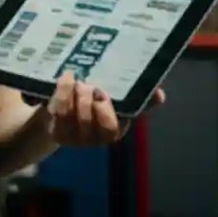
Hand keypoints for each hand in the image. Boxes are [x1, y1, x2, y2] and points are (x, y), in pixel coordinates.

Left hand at [44, 71, 166, 146]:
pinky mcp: (57, 132)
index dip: (106, 111)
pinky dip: (61, 93)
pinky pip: (58, 112)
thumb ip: (137, 96)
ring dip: (72, 94)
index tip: (103, 92)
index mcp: (114, 130)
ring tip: (74, 78)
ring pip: (72, 117)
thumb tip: (160, 94)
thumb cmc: (94, 102)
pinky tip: (65, 79)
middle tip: (87, 84)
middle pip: (90, 123)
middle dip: (89, 101)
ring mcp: (74, 137)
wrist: (61, 111)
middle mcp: (95, 139)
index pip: (113, 128)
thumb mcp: (116, 99)